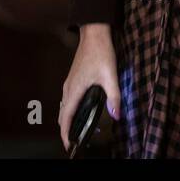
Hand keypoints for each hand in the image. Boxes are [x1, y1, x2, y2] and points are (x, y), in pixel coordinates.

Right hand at [59, 23, 121, 151]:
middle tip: (73, 142)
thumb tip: (117, 115)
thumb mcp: (110, 76)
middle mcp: (68, 88)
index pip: (67, 116)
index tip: (68, 146)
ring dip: (67, 119)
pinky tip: (78, 112)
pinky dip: (69, 110)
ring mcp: (69, 82)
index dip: (65, 132)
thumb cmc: (101, 54)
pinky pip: (67, 99)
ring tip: (74, 131)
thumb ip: (114, 96)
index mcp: (75, 90)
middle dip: (65, 129)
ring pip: (64, 106)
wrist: (94, 34)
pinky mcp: (72, 79)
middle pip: (62, 113)